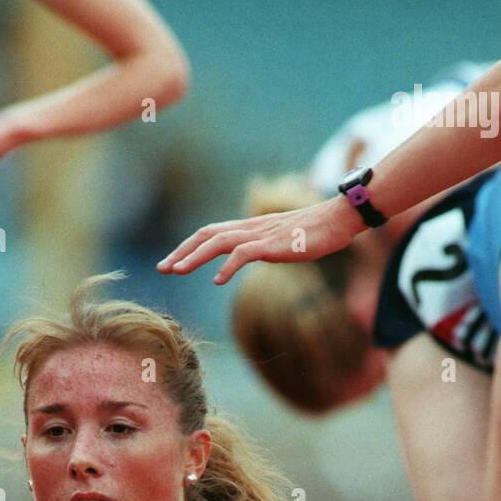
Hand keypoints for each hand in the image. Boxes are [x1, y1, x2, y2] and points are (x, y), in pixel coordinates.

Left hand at [157, 195, 361, 284]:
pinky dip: (228, 266)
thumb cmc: (314, 233)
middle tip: (161, 269)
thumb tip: (248, 258)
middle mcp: (250, 228)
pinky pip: (244, 254)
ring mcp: (261, 234)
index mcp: (249, 228)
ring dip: (194, 257)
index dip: (187, 247)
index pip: (209, 233)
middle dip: (181, 251)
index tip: (170, 263)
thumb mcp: (280, 242)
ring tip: (177, 271)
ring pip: (218, 242)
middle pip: (206, 235)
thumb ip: (261, 247)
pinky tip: (217, 280)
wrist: (339, 220)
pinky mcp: (274, 244)